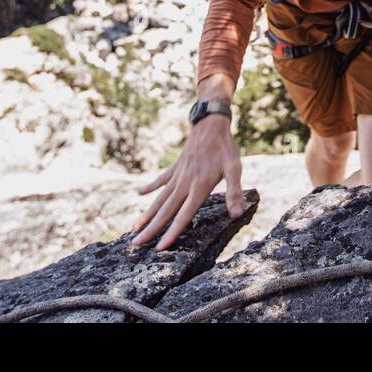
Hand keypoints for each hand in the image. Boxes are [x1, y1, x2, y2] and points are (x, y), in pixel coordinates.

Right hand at [130, 98, 244, 251]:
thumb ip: (234, 192)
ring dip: (147, 214)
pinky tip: (139, 194)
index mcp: (198, 187)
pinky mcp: (175, 168)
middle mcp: (184, 184)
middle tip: (135, 244)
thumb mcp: (235, 169)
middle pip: (165, 211)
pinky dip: (150, 188)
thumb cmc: (225, 148)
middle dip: (151, 229)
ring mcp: (177, 176)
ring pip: (159, 199)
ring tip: (134, 228)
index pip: (183, 216)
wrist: (211, 124)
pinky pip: (160, 181)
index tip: (158, 248)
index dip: (171, 233)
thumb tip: (237, 214)